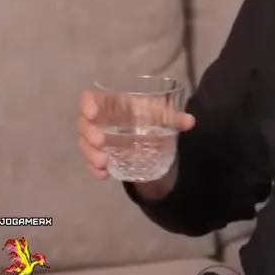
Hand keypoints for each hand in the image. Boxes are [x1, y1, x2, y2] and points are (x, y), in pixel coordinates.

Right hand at [77, 90, 195, 187]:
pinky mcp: (99, 153)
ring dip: (90, 154)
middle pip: (85, 123)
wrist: (150, 133)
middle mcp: (100, 119)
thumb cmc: (150, 116)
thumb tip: (189, 121)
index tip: (92, 113)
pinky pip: (90, 161)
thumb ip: (173, 117)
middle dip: (90, 134)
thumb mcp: (161, 115)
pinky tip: (103, 176)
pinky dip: (94, 169)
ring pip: (85, 143)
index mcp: (112, 103)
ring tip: (103, 163)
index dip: (88, 104)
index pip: (91, 99)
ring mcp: (96, 137)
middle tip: (101, 142)